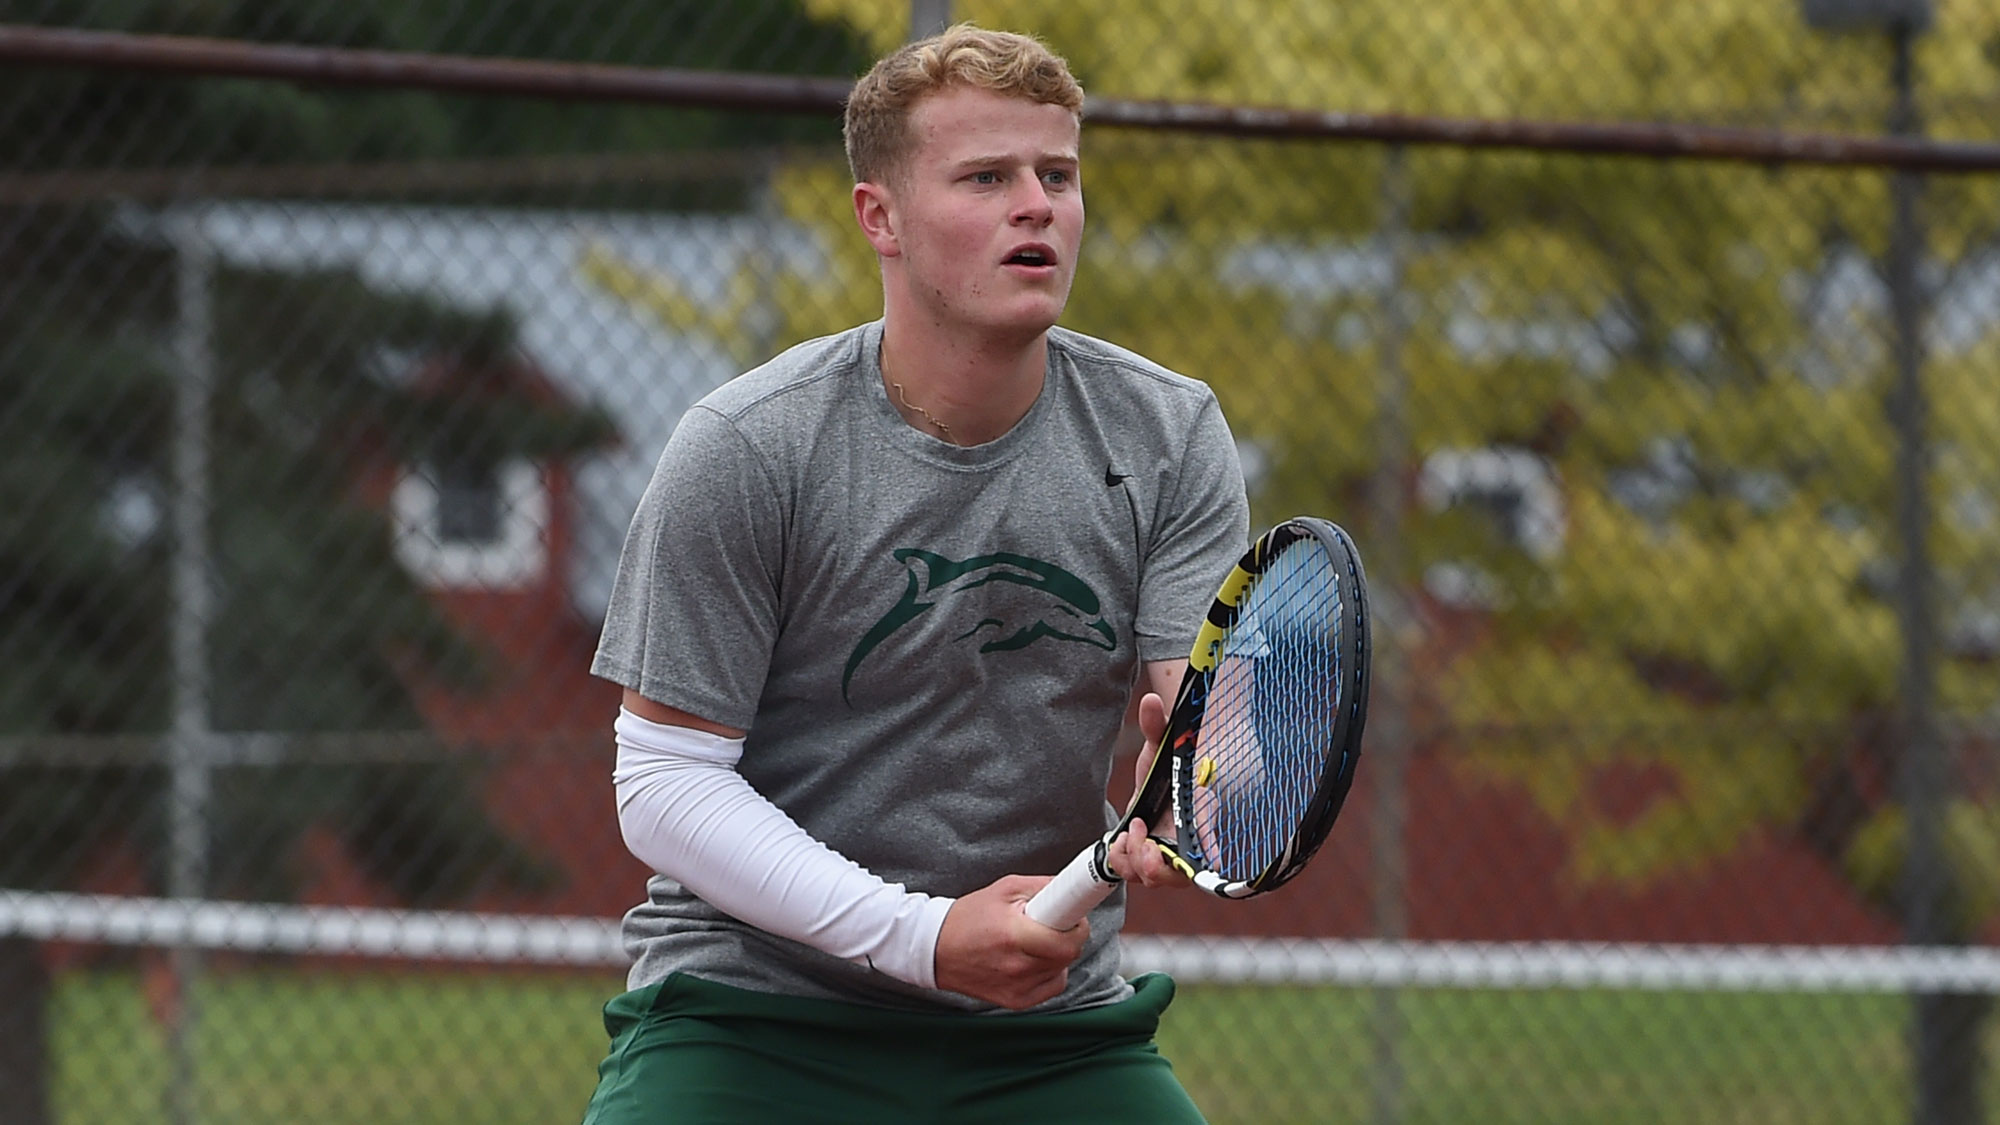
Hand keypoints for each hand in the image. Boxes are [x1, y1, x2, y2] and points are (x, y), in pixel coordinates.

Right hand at [934, 874, 1089, 1008]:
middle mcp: (1017, 966)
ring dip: (1057, 953)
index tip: (1076, 915)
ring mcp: (1017, 988)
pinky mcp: (1017, 1002)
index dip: (1078, 924)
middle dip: (1069, 935)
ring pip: (1063, 968)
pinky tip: (1032, 958)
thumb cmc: (968, 918)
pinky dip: (1050, 971)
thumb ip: (1041, 887)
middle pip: (1069, 954)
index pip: (1068, 939)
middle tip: (1053, 923)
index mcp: (1013, 934)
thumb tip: (1071, 888)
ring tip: (1035, 940)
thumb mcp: (1004, 890)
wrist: (936, 950)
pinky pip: (1053, 985)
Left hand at [1106, 691, 1192, 890]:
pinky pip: (1139, 873)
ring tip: (1128, 836)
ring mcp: (1169, 851)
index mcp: (1200, 815)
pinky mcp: (1150, 855)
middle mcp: (1188, 840)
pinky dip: (1126, 862)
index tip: (1172, 849)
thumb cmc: (1170, 758)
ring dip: (1135, 863)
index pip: (1206, 844)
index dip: (1197, 857)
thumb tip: (1150, 700)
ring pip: (1156, 879)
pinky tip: (1121, 840)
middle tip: (1141, 842)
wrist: (1166, 772)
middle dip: (1154, 868)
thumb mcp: (1159, 742)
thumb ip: (1155, 724)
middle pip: (1179, 877)